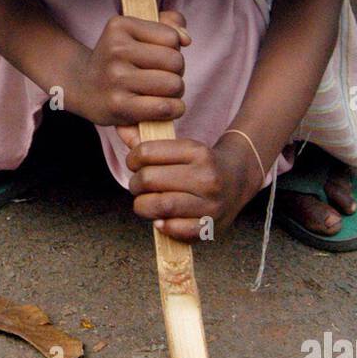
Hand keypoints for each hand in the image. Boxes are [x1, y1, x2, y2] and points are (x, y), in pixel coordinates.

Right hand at [74, 9, 188, 127]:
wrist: (84, 86)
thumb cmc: (120, 58)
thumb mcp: (137, 31)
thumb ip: (169, 24)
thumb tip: (186, 39)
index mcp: (120, 25)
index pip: (171, 37)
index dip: (172, 48)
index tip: (155, 55)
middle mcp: (115, 49)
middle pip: (176, 61)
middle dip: (176, 71)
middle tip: (160, 76)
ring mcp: (116, 78)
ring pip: (174, 84)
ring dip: (175, 92)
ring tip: (160, 91)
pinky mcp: (118, 105)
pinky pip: (164, 107)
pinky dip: (173, 110)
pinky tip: (163, 108)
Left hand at [123, 134, 257, 242]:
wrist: (237, 180)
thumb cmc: (199, 163)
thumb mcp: (179, 146)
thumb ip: (148, 140)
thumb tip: (120, 128)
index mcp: (197, 151)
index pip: (147, 152)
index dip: (132, 159)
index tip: (134, 163)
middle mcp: (206, 177)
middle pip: (149, 179)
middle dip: (135, 184)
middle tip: (138, 185)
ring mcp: (211, 204)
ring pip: (160, 205)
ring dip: (144, 206)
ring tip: (146, 203)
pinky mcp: (211, 227)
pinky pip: (177, 229)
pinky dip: (163, 226)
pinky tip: (161, 220)